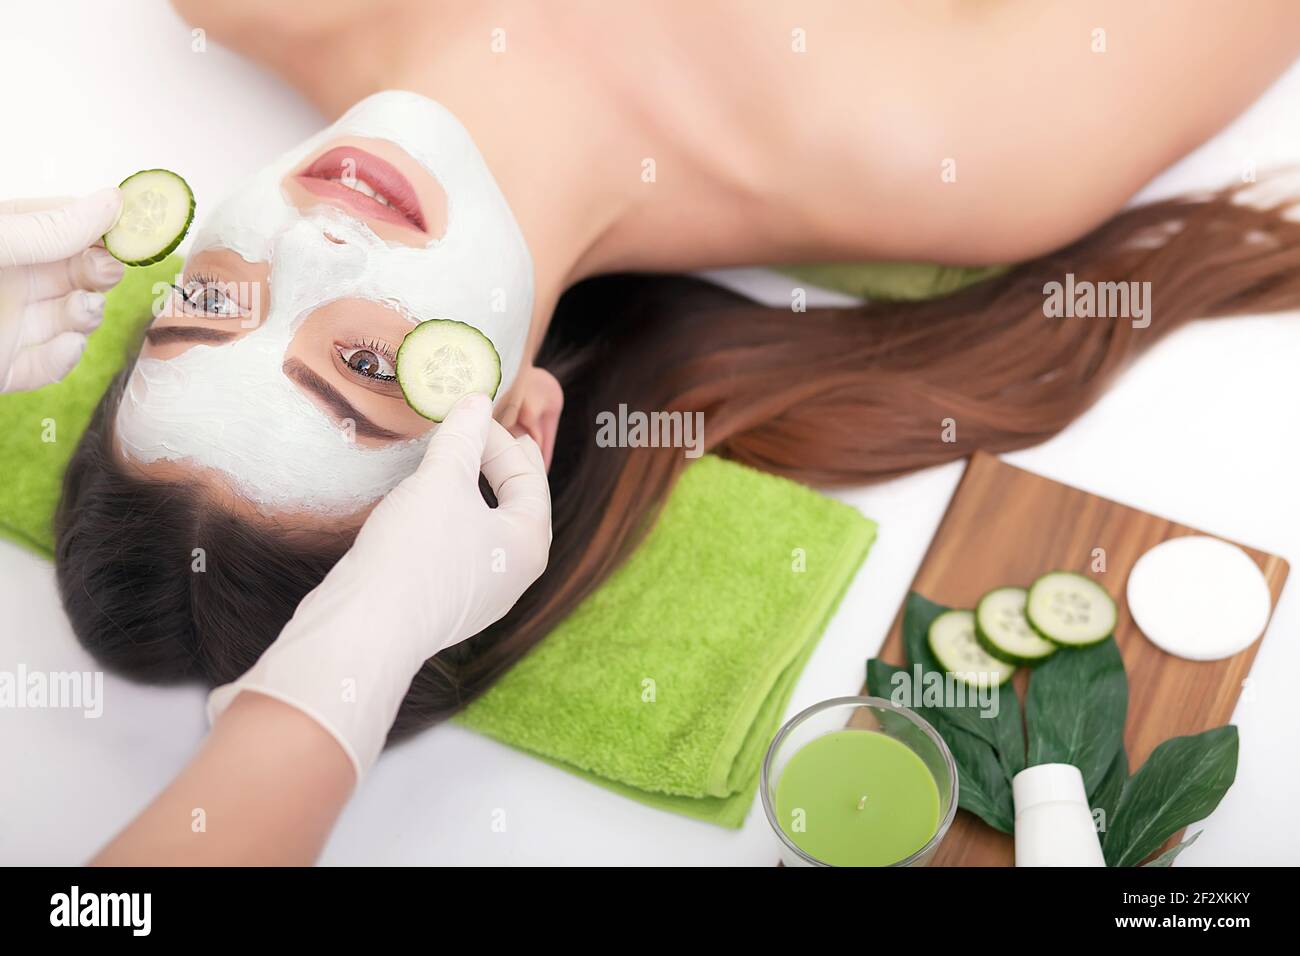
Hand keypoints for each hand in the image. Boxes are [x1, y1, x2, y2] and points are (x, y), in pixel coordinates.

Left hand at [0, 189, 124, 392]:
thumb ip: (46, 228)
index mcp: (2, 238)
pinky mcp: (4, 369)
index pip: (66, 223)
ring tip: (76, 313)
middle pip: (78, 272)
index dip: (102, 228)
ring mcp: (7, 325)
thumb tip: (111, 201)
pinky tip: (56, 348)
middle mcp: (7, 279)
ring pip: (73, 320)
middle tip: (99, 276)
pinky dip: (61, 360)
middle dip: (99, 274)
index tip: (131, 234)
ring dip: (87, 317)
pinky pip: (50, 366)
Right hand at [207, 393, 551, 779]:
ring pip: (485, 531)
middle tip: (489, 436)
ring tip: (457, 466)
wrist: (364, 630)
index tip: (472, 414)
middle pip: (515, 507)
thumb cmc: (414, 553)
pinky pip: (458, 552)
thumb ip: (463, 438)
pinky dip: (450, 521)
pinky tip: (428, 509)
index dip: (502, 440)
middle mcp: (512, 576)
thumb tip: (477, 401)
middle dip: (499, 468)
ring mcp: (478, 596)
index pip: (530, 479)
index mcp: (528, 546)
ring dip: (472, 495)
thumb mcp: (442, 481)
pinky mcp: (442, 605)